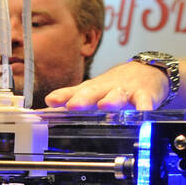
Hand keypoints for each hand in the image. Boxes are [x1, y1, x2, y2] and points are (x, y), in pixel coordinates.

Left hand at [45, 61, 168, 112]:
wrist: (148, 70)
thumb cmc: (114, 84)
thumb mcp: (90, 90)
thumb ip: (66, 101)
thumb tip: (37, 112)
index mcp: (91, 89)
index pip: (73, 93)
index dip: (61, 97)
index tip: (49, 102)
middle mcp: (105, 88)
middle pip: (93, 92)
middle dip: (82, 98)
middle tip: (71, 105)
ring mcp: (125, 91)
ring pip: (118, 95)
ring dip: (111, 100)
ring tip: (105, 105)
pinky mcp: (145, 94)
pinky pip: (145, 102)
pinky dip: (144, 108)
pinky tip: (143, 114)